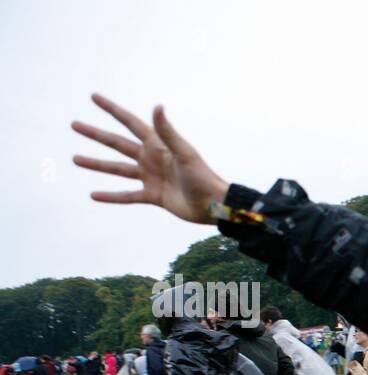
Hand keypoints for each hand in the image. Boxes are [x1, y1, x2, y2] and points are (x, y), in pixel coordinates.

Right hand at [72, 94, 228, 224]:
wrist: (213, 205)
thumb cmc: (202, 177)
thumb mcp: (183, 153)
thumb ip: (167, 132)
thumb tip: (156, 106)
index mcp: (157, 145)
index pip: (130, 122)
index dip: (112, 109)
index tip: (94, 97)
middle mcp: (151, 158)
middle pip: (117, 144)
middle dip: (96, 134)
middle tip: (74, 124)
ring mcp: (151, 177)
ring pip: (118, 169)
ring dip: (96, 164)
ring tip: (75, 159)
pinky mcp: (153, 197)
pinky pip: (127, 196)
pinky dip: (111, 196)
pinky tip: (93, 195)